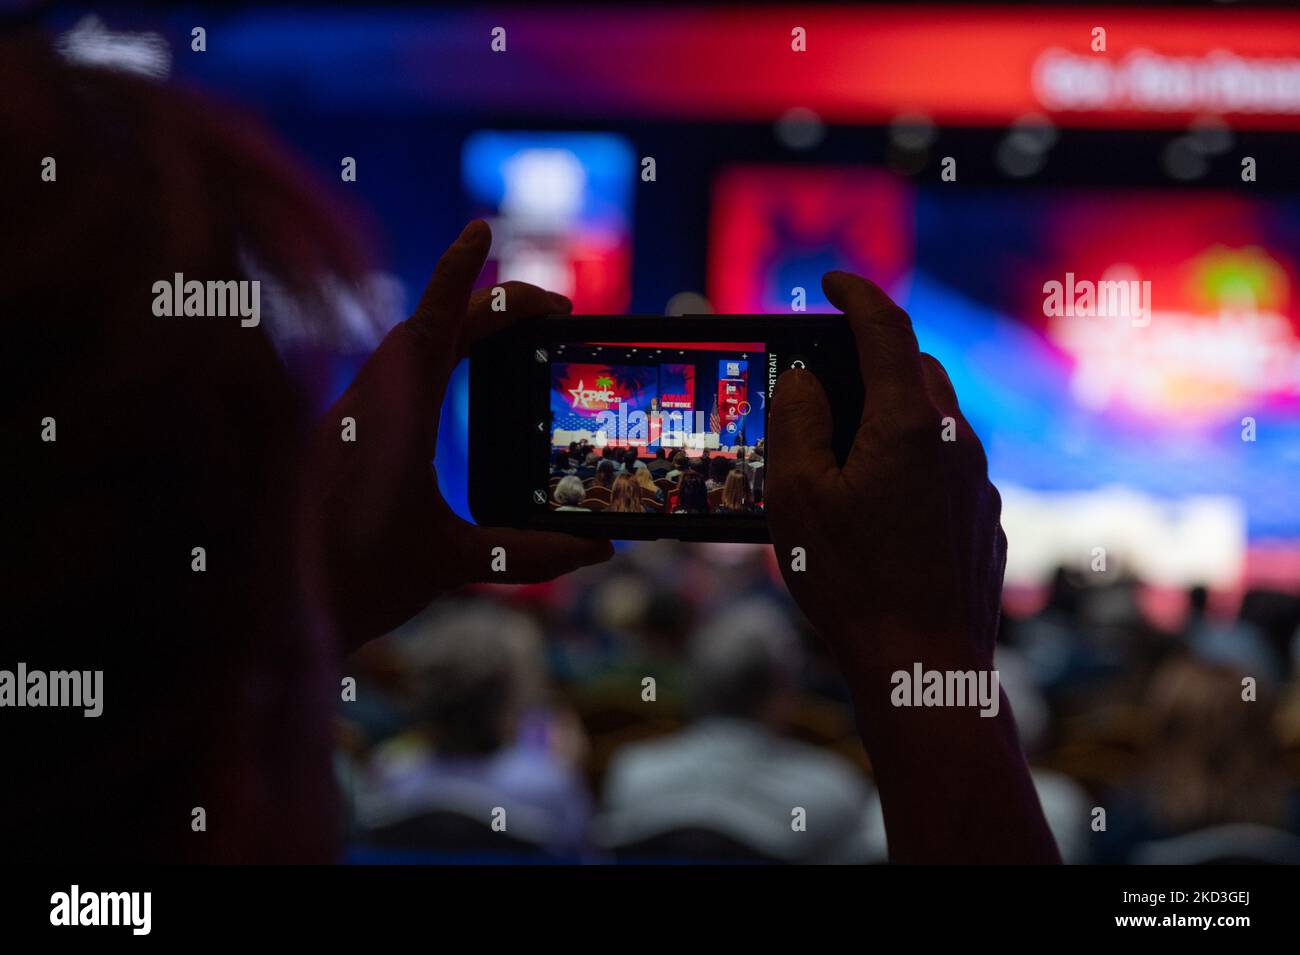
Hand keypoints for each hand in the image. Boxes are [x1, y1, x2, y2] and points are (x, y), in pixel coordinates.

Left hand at [304, 221, 612, 652]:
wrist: (262, 612)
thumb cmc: (351, 580)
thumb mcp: (450, 563)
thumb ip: (528, 553)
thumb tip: (599, 548)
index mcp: (394, 412)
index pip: (436, 321)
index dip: (463, 272)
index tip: (482, 229)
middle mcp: (366, 403)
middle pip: (430, 329)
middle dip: (489, 309)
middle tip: (548, 313)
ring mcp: (346, 420)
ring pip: (403, 354)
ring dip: (456, 334)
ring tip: (510, 341)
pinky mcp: (335, 443)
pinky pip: (388, 383)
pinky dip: (430, 368)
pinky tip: (448, 394)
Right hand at [767, 271, 1004, 674]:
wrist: (924, 667)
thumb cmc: (853, 584)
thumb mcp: (797, 497)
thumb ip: (797, 421)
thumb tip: (806, 379)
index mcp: (908, 424)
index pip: (887, 328)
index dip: (857, 294)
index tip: (834, 282)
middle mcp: (954, 442)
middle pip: (917, 369)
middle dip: (874, 356)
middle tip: (826, 374)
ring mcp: (978, 483)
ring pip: (935, 419)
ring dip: (893, 412)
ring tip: (844, 449)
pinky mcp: (984, 519)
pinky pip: (946, 466)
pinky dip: (912, 459)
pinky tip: (878, 504)